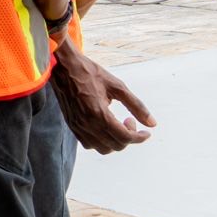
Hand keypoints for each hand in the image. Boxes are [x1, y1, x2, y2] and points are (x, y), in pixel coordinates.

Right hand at [50, 40, 155, 154]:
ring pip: (102, 149)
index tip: (147, 132)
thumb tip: (152, 124)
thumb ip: (136, 105)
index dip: (139, 137)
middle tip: (129, 121)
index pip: (124, 137)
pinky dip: (101, 142)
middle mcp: (87, 123)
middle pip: (116, 145)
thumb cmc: (90, 73)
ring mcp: (77, 126)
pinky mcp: (72, 126)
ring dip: (114, 141)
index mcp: (99, 112)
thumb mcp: (117, 86)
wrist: (63, 67)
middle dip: (129, 137)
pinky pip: (89, 144)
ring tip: (117, 125)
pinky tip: (104, 127)